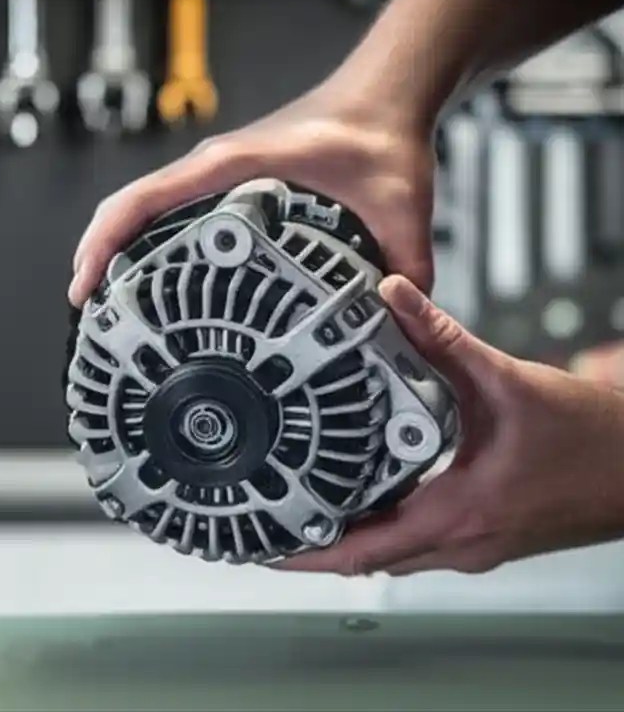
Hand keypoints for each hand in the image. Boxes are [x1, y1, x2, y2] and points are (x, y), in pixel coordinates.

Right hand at [68, 80, 437, 306]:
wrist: (385, 95)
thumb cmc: (377, 130)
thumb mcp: (397, 206)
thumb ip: (407, 265)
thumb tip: (398, 315)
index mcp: (234, 167)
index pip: (144, 199)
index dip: (105, 242)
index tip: (87, 285)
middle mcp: (215, 166)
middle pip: (129, 207)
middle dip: (97, 254)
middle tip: (88, 308)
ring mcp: (217, 173)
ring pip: (143, 205)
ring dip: (116, 244)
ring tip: (107, 297)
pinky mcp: (228, 180)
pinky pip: (169, 205)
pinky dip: (145, 234)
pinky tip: (151, 272)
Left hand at [274, 276, 623, 576]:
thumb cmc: (597, 440)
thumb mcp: (507, 380)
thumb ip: (440, 337)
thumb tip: (393, 296)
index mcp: (457, 513)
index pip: (360, 552)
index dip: (305, 554)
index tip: (266, 547)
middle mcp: (463, 543)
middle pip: (369, 561)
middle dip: (317, 547)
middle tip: (272, 523)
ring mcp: (479, 548)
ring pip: (398, 557)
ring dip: (354, 540)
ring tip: (308, 513)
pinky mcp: (492, 539)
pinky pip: (424, 546)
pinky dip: (390, 531)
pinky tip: (375, 500)